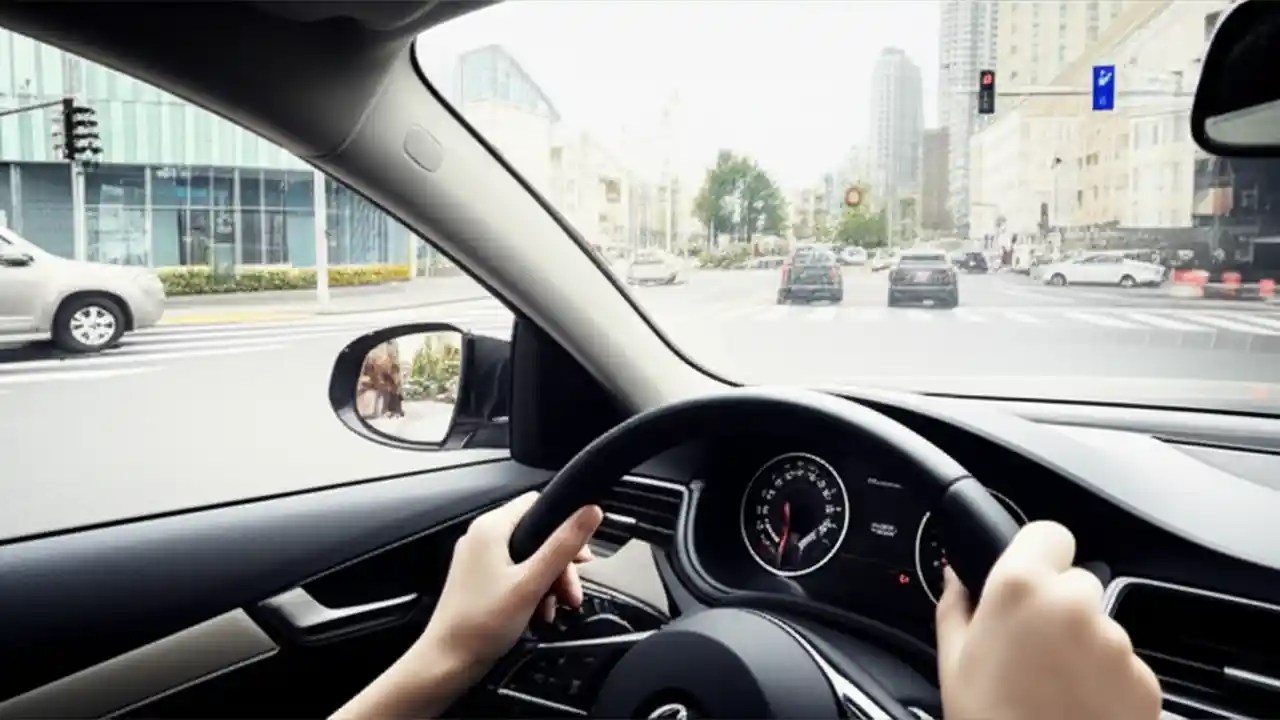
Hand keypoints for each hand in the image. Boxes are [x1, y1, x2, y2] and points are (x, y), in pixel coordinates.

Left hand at [332, 493, 601, 718]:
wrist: (447, 662)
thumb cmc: (482, 623)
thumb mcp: (532, 582)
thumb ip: (563, 545)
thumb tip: (590, 511)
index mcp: (491, 528)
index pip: (538, 504)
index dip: (565, 525)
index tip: (580, 556)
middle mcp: (482, 537)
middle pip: (537, 535)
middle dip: (560, 564)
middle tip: (570, 592)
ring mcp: (478, 559)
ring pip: (528, 557)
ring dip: (549, 580)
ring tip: (555, 607)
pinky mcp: (478, 579)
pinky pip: (515, 573)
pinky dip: (532, 589)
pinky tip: (539, 611)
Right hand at [936, 521, 1161, 719]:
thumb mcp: (952, 659)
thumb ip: (957, 605)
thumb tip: (957, 576)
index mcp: (1019, 588)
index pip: (1050, 533)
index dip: (1039, 554)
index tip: (1030, 576)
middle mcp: (1073, 606)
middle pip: (1077, 583)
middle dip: (1060, 607)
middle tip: (1034, 648)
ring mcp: (1114, 643)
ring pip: (1102, 626)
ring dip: (1084, 646)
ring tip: (1054, 685)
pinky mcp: (1143, 680)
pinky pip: (1125, 664)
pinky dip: (1107, 680)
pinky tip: (1078, 704)